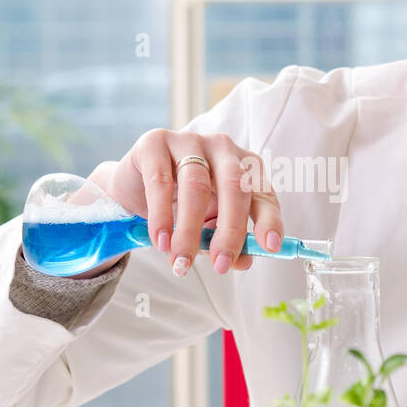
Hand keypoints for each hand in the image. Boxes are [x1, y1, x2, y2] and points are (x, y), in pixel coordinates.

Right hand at [87, 128, 282, 277]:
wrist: (136, 188)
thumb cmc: (182, 206)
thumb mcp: (209, 228)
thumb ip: (228, 242)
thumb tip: (243, 262)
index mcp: (245, 167)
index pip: (264, 193)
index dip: (269, 219)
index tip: (270, 246)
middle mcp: (223, 148)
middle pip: (235, 186)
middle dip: (230, 231)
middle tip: (220, 265)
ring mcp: (189, 141)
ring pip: (197, 186)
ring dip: (189, 231)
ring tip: (180, 261)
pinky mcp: (155, 142)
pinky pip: (161, 181)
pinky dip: (161, 216)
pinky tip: (161, 241)